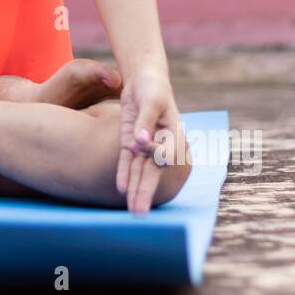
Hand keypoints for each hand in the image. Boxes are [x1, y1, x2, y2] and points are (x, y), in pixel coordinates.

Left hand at [116, 72, 190, 215]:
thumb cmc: (153, 88)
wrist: (144, 80)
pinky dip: (124, 174)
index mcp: (173, 135)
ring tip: (133, 212)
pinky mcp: (130, 142)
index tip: (141, 143)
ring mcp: (144, 145)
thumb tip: (141, 141)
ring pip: (139, 171)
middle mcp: (160, 144)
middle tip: (140, 215)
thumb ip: (146, 120)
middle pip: (152, 171)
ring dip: (135, 190)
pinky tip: (121, 190)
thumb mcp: (151, 100)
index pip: (164, 153)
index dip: (153, 152)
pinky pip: (126, 162)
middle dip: (145, 192)